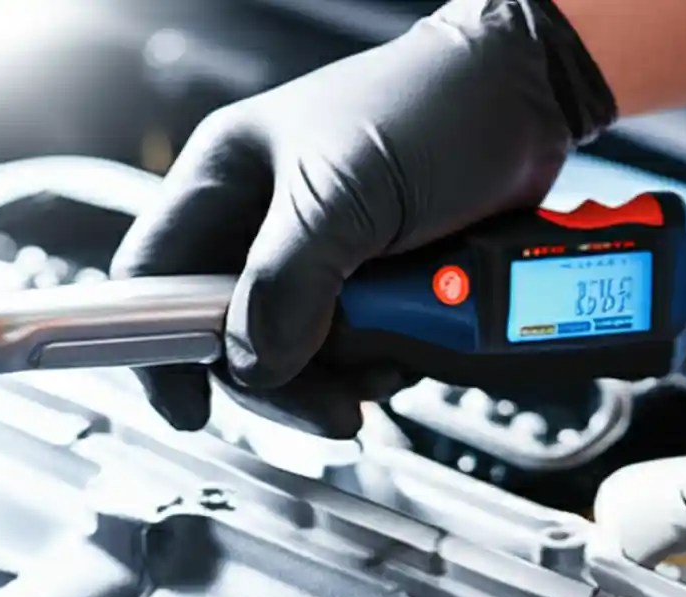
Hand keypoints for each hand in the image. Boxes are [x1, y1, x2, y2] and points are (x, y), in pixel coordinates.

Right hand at [111, 0, 614, 437]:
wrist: (529, 101)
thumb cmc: (434, 104)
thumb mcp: (346, 191)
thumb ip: (290, 280)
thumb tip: (255, 362)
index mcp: (227, 179)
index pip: (155, 275)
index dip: (158, 343)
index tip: (190, 405)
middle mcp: (263, 222)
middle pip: (230, 334)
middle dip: (280, 378)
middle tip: (331, 404)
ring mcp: (318, 255)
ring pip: (296, 351)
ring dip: (341, 374)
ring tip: (391, 358)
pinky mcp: (368, 281)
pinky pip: (352, 349)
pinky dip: (380, 362)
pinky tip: (409, 348)